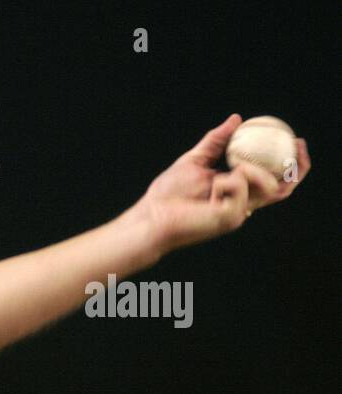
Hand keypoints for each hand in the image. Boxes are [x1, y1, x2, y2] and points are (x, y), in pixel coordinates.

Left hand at [131, 114, 309, 256]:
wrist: (150, 215)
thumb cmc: (167, 194)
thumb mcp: (195, 160)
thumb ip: (216, 141)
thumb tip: (236, 119)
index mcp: (237, 193)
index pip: (274, 180)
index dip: (292, 163)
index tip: (295, 139)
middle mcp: (242, 205)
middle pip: (284, 188)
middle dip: (298, 166)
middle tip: (298, 144)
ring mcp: (238, 213)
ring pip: (269, 188)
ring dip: (254, 170)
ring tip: (231, 168)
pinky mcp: (230, 218)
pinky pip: (242, 188)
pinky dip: (230, 180)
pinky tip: (212, 187)